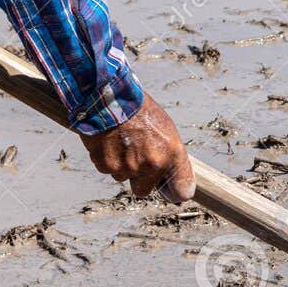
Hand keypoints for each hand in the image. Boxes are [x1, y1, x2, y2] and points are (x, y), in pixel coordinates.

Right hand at [78, 95, 195, 201]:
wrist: (107, 94)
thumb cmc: (138, 109)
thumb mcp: (165, 129)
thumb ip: (168, 154)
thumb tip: (169, 173)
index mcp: (172, 155)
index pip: (182, 191)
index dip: (174, 192)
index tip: (169, 190)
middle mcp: (152, 165)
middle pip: (144, 190)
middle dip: (138, 179)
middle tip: (134, 158)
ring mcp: (129, 167)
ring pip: (123, 177)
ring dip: (120, 164)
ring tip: (119, 141)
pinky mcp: (107, 165)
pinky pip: (106, 169)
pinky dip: (105, 158)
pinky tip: (107, 140)